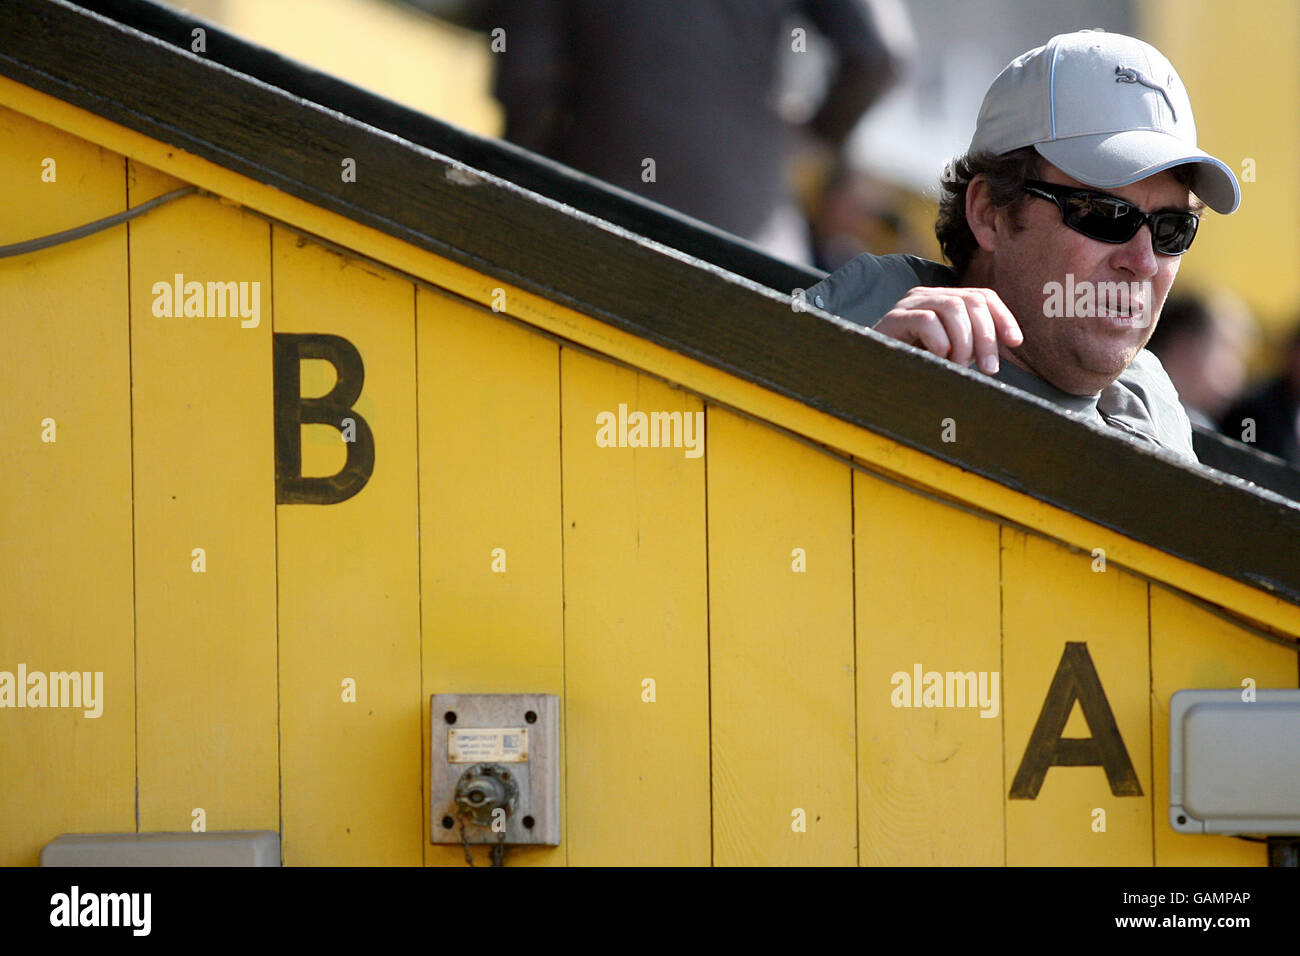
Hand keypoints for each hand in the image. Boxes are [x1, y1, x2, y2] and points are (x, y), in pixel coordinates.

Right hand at [876, 286, 1022, 373]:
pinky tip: (940, 359)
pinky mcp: (893, 319)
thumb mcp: (951, 353)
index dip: (1003, 317)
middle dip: (987, 337)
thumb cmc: (915, 365)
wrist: (873, 373)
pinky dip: (940, 342)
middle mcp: (928, 295)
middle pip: (971, 301)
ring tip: (960, 367)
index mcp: (944, 300)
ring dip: (965, 342)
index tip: (1016, 342)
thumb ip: (974, 344)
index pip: (982, 296)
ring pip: (952, 308)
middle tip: (990, 369)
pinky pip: (926, 320)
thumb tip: (1014, 343)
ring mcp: (909, 304)